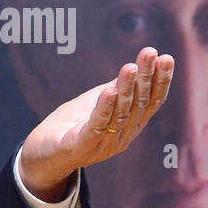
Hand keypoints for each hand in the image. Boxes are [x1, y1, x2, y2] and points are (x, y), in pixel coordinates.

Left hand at [18, 47, 173, 201]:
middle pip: (138, 105)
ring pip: (120, 114)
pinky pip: (96, 126)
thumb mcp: (98, 101)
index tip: (166, 58)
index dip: (160, 81)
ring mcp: (103, 144)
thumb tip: (136, 66)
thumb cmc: (72, 125)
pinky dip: (104, 108)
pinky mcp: (81, 147)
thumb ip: (118, 88)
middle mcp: (122, 137)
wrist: (42, 154)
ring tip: (131, 67)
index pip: (151, 102)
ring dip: (126, 89)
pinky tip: (109, 90)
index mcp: (130, 125)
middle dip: (146, 78)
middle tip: (150, 53)